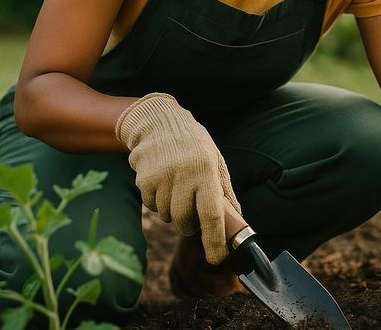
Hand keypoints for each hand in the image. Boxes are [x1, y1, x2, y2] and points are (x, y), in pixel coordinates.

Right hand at [115, 93, 240, 263]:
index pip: (212, 214)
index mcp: (206, 172)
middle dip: (189, 223)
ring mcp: (161, 178)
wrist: (158, 122)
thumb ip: (224, 191)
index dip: (215, 240)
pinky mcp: (143, 180)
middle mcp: (184, 175)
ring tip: (175, 185)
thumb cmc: (193, 145)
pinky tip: (161, 181)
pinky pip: (150, 206)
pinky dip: (156, 201)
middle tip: (190, 205)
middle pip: (186, 222)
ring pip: (166, 216)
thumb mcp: (215, 161)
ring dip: (171, 210)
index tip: (217, 258)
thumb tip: (238, 219)